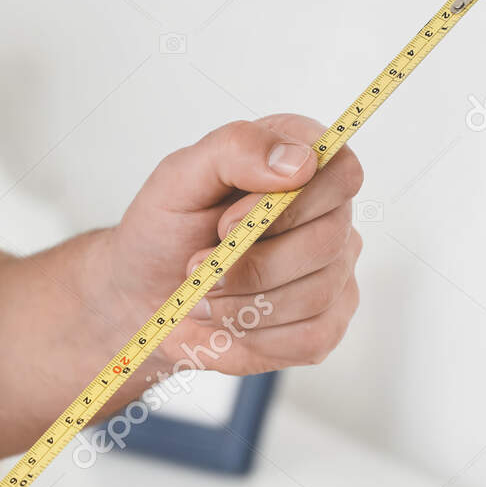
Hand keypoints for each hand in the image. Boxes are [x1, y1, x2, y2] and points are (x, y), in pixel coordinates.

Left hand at [95, 114, 362, 376]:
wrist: (145, 296)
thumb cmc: (165, 231)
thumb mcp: (179, 177)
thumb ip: (235, 149)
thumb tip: (300, 162)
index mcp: (302, 164)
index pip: (340, 174)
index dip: (290, 205)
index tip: (226, 223)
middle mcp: (329, 216)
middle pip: (329, 240)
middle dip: (253, 264)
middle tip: (198, 267)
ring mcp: (334, 272)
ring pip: (316, 294)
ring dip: (244, 304)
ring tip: (201, 299)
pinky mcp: (325, 324)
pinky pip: (311, 337)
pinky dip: (255, 337)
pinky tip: (224, 325)